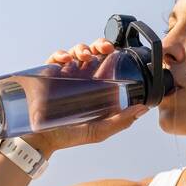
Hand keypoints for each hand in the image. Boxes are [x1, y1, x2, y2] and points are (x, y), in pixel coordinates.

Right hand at [27, 37, 150, 155]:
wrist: (41, 140)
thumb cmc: (69, 136)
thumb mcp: (99, 130)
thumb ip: (121, 121)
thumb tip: (143, 109)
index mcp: (94, 86)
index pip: (105, 62)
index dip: (110, 52)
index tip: (115, 51)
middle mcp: (80, 77)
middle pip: (92, 52)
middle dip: (98, 44)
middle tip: (104, 48)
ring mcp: (64, 75)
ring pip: (75, 51)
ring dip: (82, 48)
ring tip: (85, 56)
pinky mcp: (48, 74)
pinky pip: (55, 58)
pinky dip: (61, 54)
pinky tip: (66, 60)